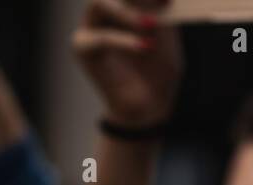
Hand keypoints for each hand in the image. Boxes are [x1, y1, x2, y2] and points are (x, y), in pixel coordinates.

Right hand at [74, 0, 182, 127]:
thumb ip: (160, 14)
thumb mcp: (166, 39)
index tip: (169, 1)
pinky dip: (125, 41)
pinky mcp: (83, 47)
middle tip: (159, 0)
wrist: (148, 107)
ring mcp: (91, 27)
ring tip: (151, 24)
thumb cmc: (159, 72)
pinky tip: (146, 46)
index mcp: (125, 5)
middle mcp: (105, 11)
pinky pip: (102, 37)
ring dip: (127, 13)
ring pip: (99, 3)